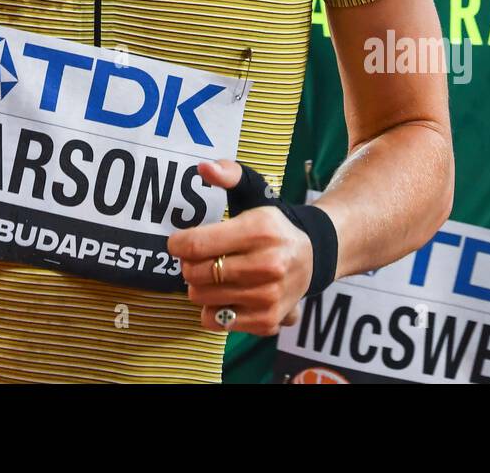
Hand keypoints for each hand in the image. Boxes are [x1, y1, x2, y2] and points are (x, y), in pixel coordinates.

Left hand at [167, 158, 312, 335]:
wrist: (312, 257)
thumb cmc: (272, 224)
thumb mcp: (254, 191)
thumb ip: (229, 174)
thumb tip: (203, 168)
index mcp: (259, 230)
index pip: (196, 245)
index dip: (177, 244)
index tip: (177, 242)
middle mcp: (266, 265)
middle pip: (195, 273)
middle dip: (188, 264)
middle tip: (198, 258)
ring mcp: (267, 296)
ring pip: (201, 298)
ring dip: (199, 286)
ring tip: (214, 274)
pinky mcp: (266, 321)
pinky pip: (215, 320)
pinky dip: (213, 309)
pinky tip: (226, 294)